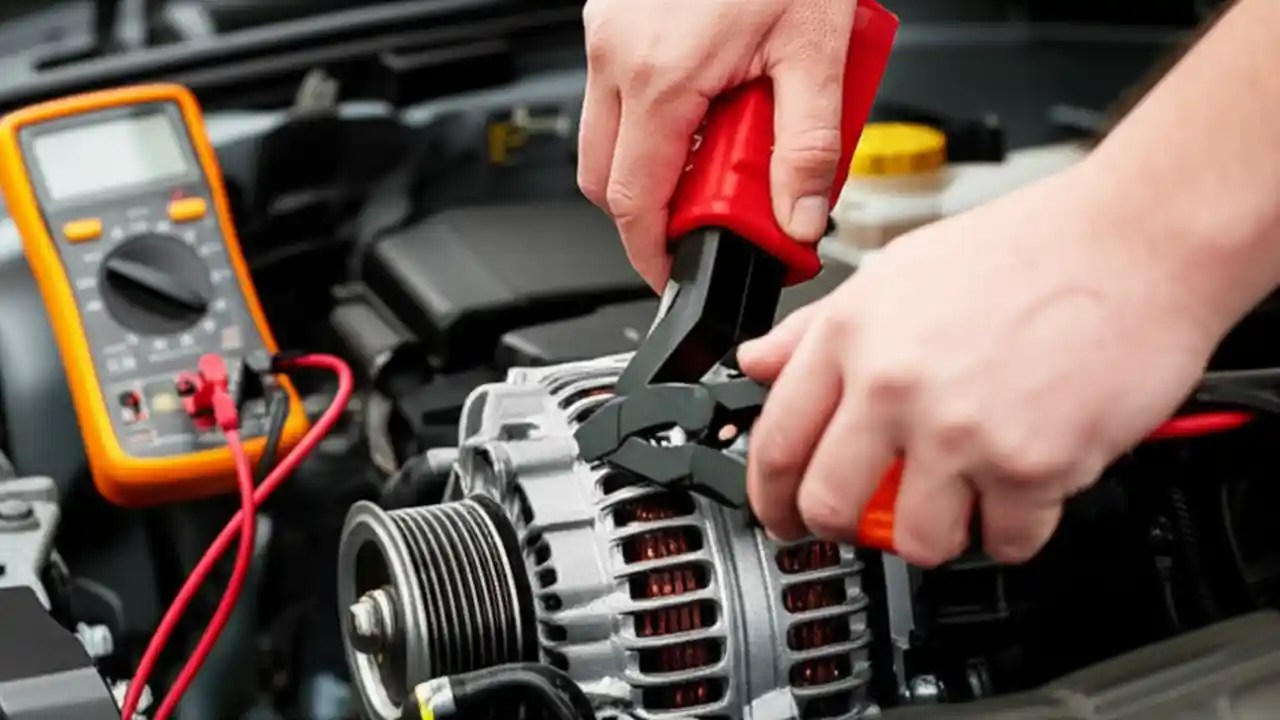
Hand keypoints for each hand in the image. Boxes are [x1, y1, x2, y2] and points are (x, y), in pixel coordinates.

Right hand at [578, 0, 852, 289]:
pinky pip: (615, 89)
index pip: (635, 201)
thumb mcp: (816, 46)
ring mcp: (607, 32)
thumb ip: (810, 143)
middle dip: (652, 213)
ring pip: (605, 134)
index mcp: (660, 76)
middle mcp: (617, 55)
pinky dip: (651, 113)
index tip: (675, 274)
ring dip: (653, 159)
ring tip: (719, 143)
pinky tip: (707, 93)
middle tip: (708, 216)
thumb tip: (798, 218)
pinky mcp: (613, 14)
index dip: (652, 255)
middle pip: (606, 178)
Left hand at [736, 166, 1227, 566]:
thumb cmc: (1029, 248)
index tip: (782, 515)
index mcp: (852, 335)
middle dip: (840, 530)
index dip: (768, 496)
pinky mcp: (1032, 465)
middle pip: (829, 505)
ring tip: (959, 496)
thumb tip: (757, 362)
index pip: (776, 440)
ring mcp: (962, 430)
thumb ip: (818, 326)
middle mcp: (896, 386)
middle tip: (863, 524)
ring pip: (916, 541)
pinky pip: (1003, 541)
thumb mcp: (897, 269)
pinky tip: (1020, 491)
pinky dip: (1012, 530)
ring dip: (935, 533)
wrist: (1137, 240)